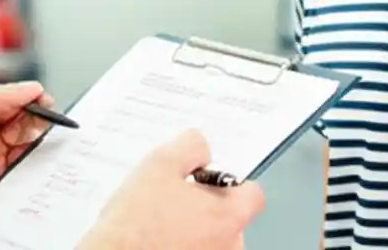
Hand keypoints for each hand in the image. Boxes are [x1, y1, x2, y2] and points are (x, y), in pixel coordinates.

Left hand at [0, 81, 51, 224]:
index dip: (33, 104)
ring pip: (25, 155)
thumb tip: (30, 88)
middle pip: (26, 130)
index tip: (45, 103)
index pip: (17, 107)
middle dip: (38, 125)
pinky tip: (27, 167)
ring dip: (35, 150)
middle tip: (40, 123)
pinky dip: (26, 176)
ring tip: (33, 144)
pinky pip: (15, 182)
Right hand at [79, 130, 265, 249]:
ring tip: (158, 221)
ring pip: (212, 237)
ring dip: (193, 227)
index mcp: (229, 216)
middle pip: (230, 215)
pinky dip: (181, 243)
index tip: (207, 178)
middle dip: (206, 204)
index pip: (252, 193)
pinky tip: (156, 238)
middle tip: (174, 197)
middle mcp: (229, 246)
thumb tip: (201, 149)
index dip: (228, 181)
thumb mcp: (160, 163)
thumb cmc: (135, 224)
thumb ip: (190, 146)